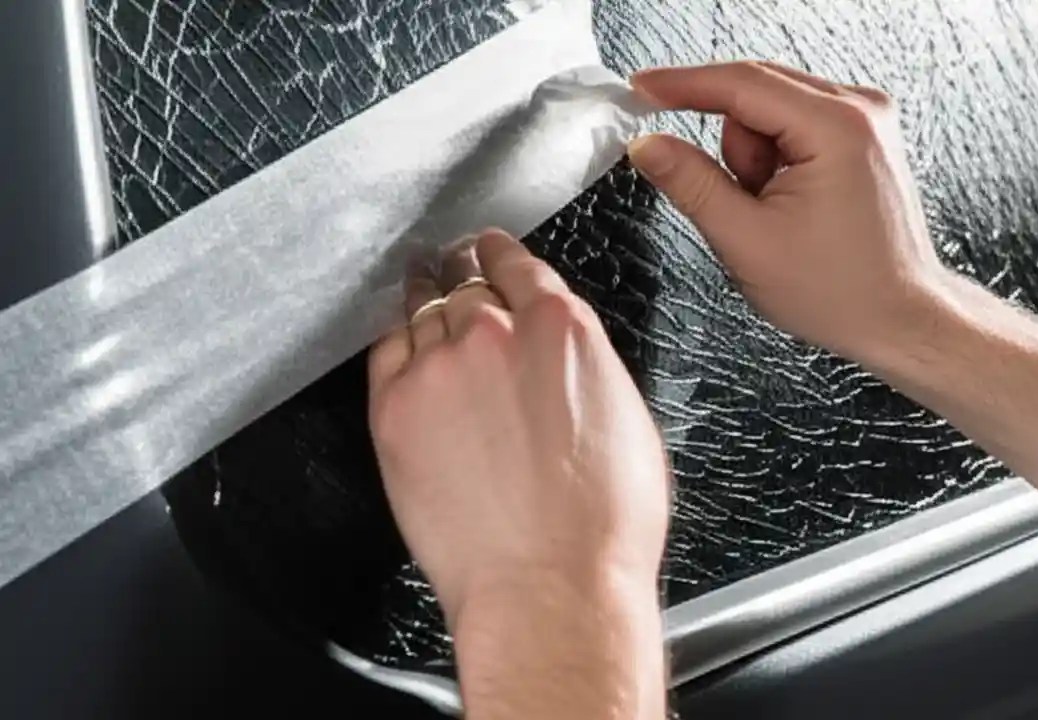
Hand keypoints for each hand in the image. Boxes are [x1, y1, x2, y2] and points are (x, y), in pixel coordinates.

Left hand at [367, 229, 669, 623]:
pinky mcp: (395, 409)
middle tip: (454, 268)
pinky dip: (395, 338)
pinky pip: (386, 351)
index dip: (498, 252)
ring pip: (422, 310)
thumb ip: (584, 368)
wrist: (551, 584)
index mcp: (563, 330)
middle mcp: (496, 334)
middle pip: (465, 282)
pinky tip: (400, 337)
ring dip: (424, 296)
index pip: (517, 265)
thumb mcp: (626, 420)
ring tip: (420, 287)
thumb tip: (563, 362)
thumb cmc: (603, 524)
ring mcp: (440, 369)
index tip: (489, 248)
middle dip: (461, 272)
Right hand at [628, 61, 944, 361]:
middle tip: (735, 198)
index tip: (641, 88)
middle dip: (730, 146)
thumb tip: (649, 146)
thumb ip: (691, 184)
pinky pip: (794, 126)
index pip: (740, 83)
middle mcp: (860, 110)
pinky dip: (775, 161)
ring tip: (774, 212)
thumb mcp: (747, 241)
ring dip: (754, 159)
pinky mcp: (862, 136)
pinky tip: (788, 202)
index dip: (681, 85)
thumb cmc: (842, 292)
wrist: (898, 317)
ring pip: (771, 111)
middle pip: (756, 92)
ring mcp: (865, 120)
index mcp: (836, 128)